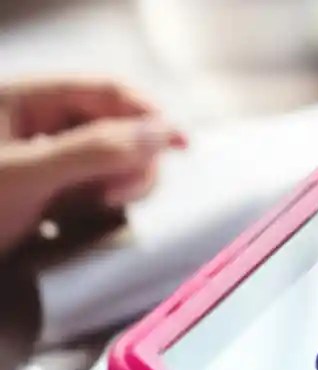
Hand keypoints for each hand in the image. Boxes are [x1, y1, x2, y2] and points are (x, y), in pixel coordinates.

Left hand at [0, 77, 184, 253]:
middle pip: (115, 127)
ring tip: (103, 207)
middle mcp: (39, 125)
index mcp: (26, 99)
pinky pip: (96, 193)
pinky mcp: (49, 198)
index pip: (104, 91)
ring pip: (111, 163)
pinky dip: (105, 206)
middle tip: (127, 191)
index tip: (179, 143)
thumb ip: (95, 151)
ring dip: (121, 185)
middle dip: (133, 157)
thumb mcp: (28, 173)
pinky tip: (90, 219)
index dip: (145, 113)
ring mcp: (46, 163)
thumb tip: (160, 134)